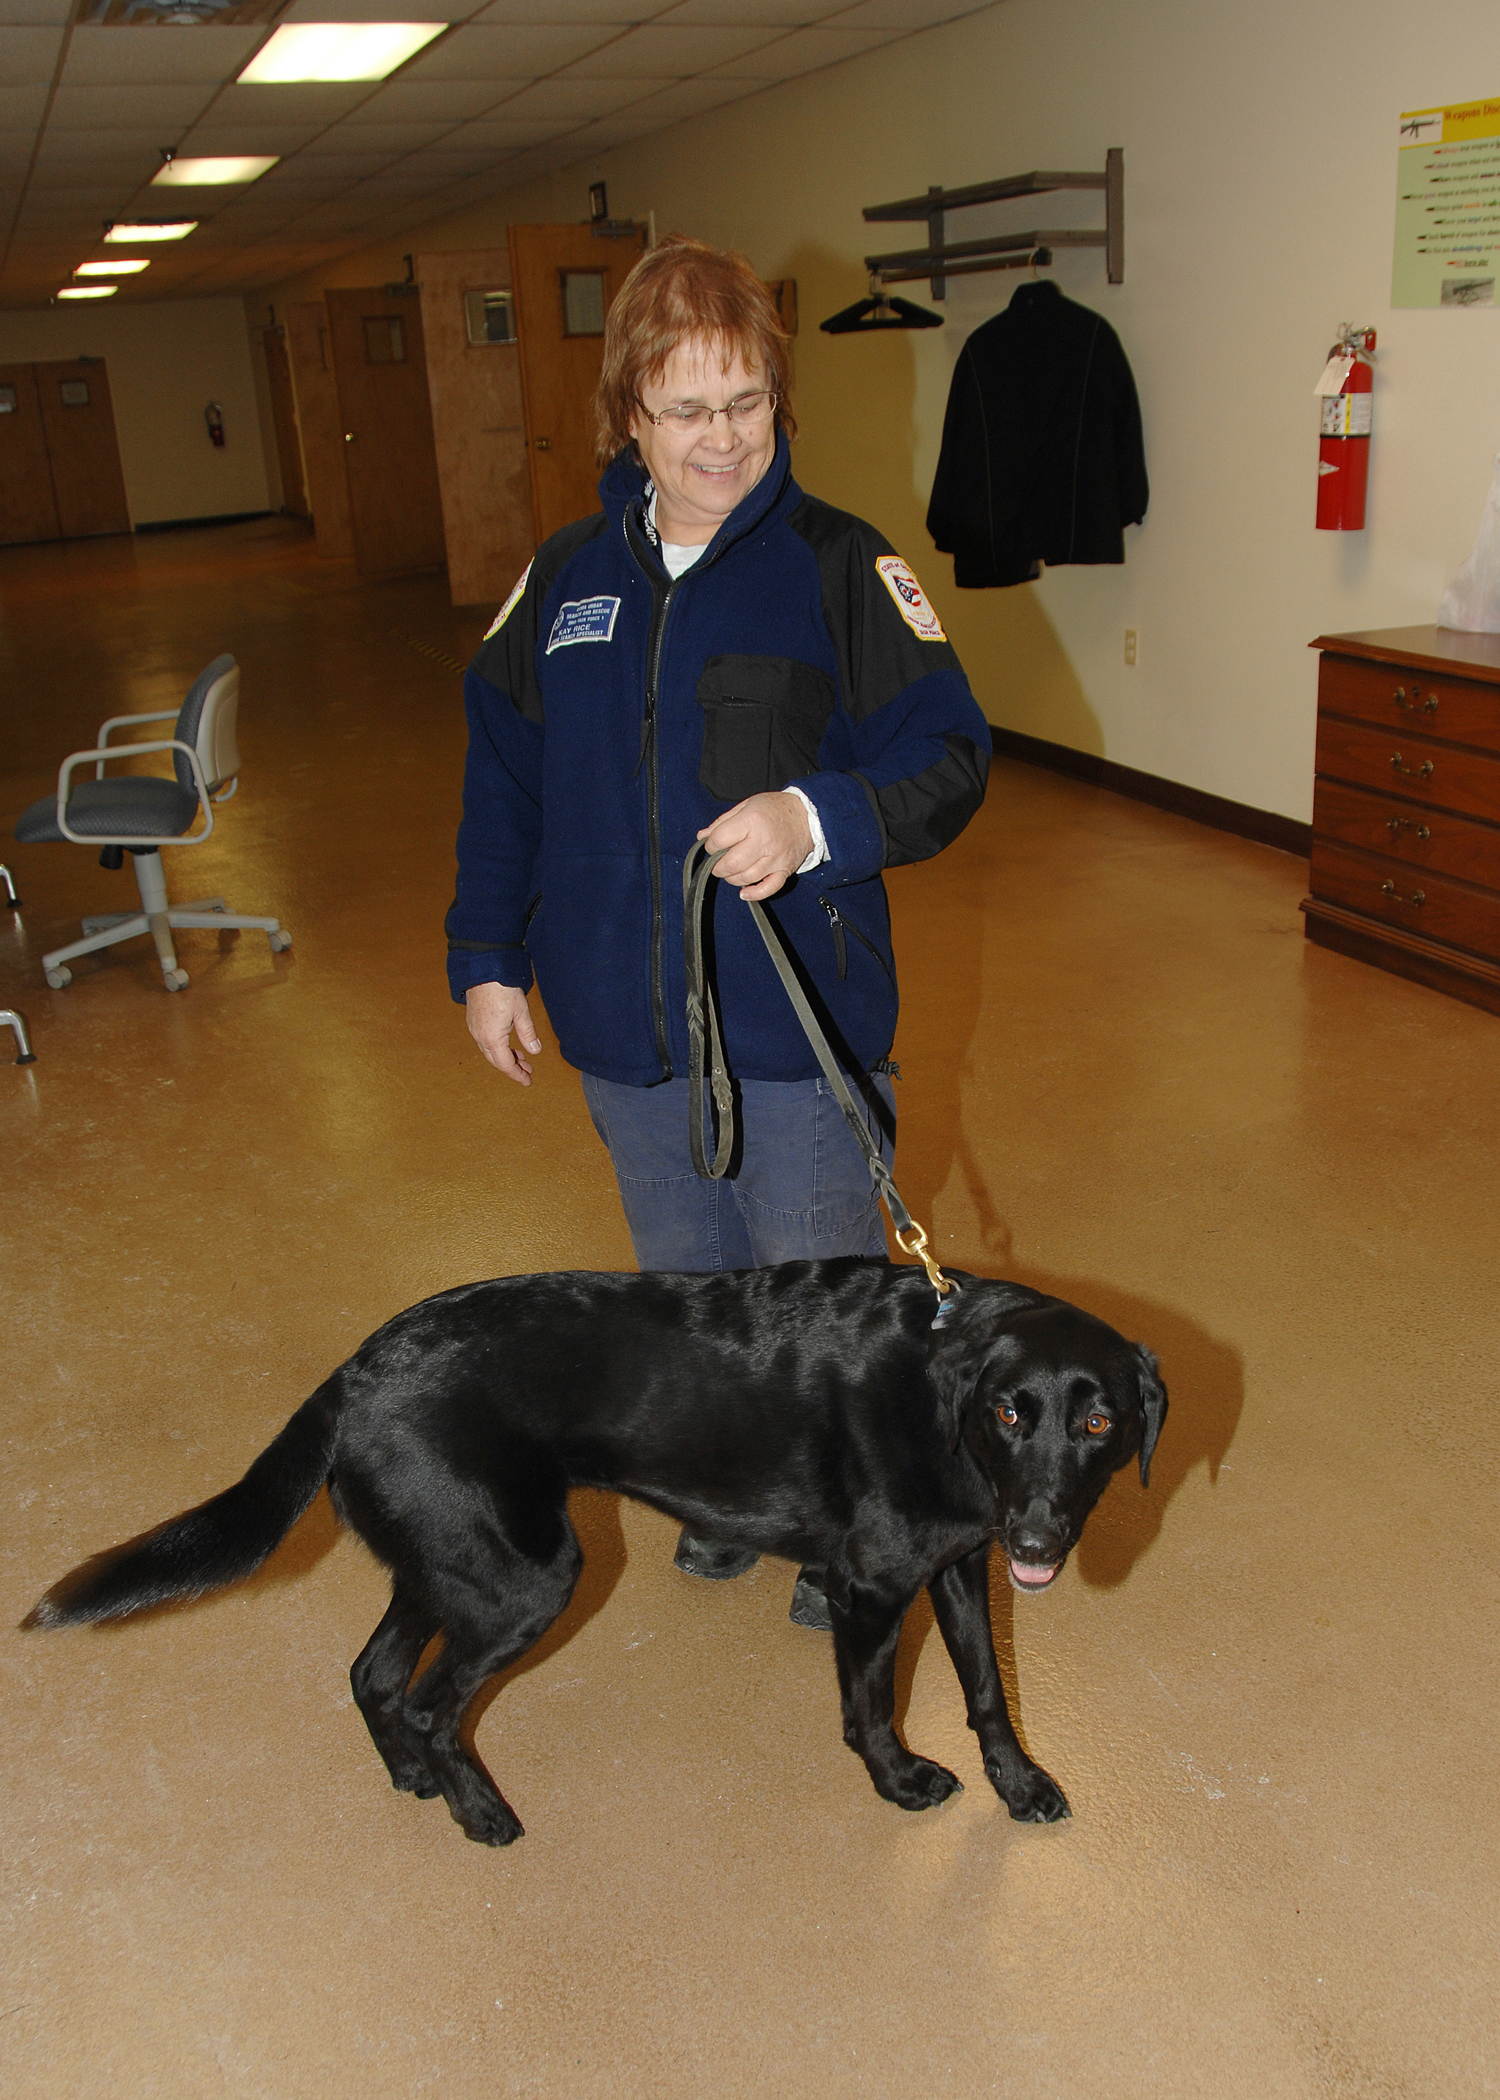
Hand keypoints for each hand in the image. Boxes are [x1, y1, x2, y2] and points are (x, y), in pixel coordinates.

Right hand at [465, 981, 542, 1085]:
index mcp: (493, 1038)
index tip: (528, 1081)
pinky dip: (497, 1048)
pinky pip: (485, 1042)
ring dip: (505, 1057)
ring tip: (522, 1059)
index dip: (517, 1074)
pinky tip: (508, 1044)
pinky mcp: (473, 1021)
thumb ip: (528, 1034)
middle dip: (512, 1068)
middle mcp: (480, 1037)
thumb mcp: (521, 1013)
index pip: (505, 1065)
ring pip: (490, 1052)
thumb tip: (535, 1051)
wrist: (484, 971)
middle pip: (496, 1061)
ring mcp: (475, 1029)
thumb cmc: (502, 989)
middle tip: (528, 1071)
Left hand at [697, 791, 811, 902]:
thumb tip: (702, 836)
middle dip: (718, 867)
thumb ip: (723, 821)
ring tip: (731, 872)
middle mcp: (763, 840)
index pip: (720, 840)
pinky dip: (754, 893)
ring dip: (732, 878)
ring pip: (746, 877)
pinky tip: (744, 892)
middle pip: (731, 863)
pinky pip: (769, 888)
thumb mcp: (746, 805)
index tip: (712, 846)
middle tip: (718, 863)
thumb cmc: (774, 809)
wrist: (807, 815)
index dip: (710, 845)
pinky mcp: (784, 870)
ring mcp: (775, 858)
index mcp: (751, 820)